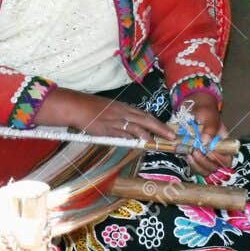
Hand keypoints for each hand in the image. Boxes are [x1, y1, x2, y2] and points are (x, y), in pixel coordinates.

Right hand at [35, 87, 175, 143]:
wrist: (77, 107)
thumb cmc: (93, 108)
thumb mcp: (111, 109)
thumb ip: (123, 118)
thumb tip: (135, 130)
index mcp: (125, 108)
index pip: (146, 116)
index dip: (159, 124)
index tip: (169, 130)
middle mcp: (123, 113)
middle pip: (146, 120)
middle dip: (160, 129)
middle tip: (172, 137)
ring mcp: (116, 121)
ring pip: (136, 128)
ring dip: (148, 136)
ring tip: (157, 143)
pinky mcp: (107, 129)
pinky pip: (122, 134)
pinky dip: (131, 139)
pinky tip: (139, 143)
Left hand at [179, 92, 233, 178]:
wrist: (193, 109)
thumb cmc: (205, 111)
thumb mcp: (209, 115)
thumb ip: (210, 127)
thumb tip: (205, 142)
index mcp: (224, 143)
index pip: (228, 158)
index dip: (220, 159)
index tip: (209, 151)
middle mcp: (216, 152)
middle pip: (216, 167)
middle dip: (206, 162)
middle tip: (196, 151)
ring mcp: (206, 155)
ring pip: (206, 170)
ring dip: (198, 165)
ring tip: (190, 153)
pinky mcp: (196, 157)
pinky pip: (196, 168)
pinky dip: (191, 164)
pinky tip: (186, 155)